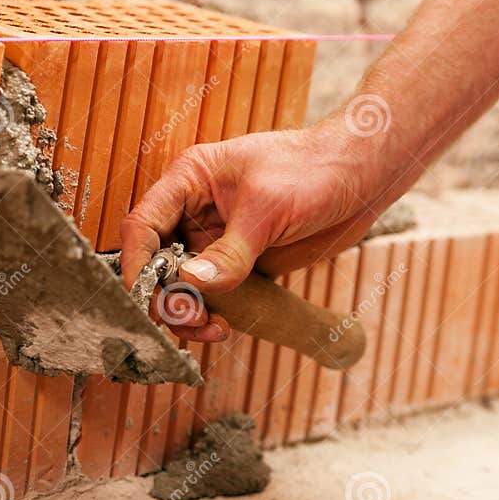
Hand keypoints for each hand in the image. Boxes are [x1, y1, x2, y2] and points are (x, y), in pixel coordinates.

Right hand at [121, 123, 387, 341]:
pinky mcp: (242, 261)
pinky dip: (213, 313)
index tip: (145, 300)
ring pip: (184, 284)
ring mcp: (219, 238)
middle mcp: (196, 211)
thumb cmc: (314, 170)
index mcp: (190, 180)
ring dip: (190, 312)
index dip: (136, 265)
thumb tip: (192, 285)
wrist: (363, 175)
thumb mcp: (268, 208)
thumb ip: (230, 250)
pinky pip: (215, 293)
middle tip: (192, 321)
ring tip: (216, 330)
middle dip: (166, 297)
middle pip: (157, 262)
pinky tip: (227, 326)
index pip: (143, 226)